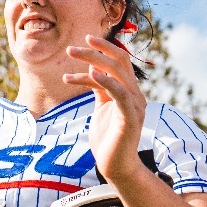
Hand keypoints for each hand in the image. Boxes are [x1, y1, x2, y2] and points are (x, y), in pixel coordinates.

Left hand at [63, 33, 147, 180]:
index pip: (121, 61)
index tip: (85, 40)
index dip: (105, 47)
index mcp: (129, 91)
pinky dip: (107, 81)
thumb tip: (93, 72)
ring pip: (117, 73)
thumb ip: (101, 90)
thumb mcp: (102, 108)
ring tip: (71, 56)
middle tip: (70, 49)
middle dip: (94, 51)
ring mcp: (135, 106)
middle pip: (118, 62)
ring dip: (92, 61)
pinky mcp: (131, 118)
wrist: (116, 167)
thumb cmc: (108, 139)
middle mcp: (135, 95)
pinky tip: (91, 75)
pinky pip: (120, 94)